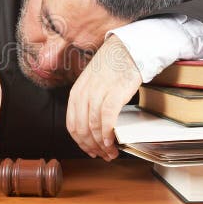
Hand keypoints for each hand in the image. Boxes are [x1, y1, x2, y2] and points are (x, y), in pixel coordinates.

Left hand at [66, 35, 141, 160]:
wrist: (130, 47)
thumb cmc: (113, 66)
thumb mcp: (93, 83)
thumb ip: (88, 101)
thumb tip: (92, 126)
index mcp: (76, 92)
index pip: (72, 125)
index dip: (81, 143)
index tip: (91, 151)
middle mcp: (84, 93)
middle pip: (82, 129)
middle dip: (92, 147)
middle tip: (103, 156)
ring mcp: (98, 92)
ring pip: (94, 127)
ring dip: (102, 144)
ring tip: (111, 152)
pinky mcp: (115, 92)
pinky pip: (107, 118)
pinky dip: (108, 133)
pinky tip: (111, 142)